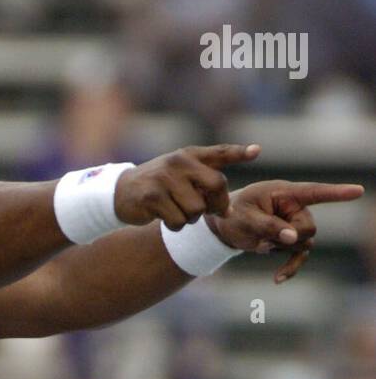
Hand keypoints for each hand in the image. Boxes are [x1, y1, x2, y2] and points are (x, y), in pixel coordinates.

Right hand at [114, 144, 260, 230]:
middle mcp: (178, 162)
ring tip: (177, 212)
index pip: (219, 152)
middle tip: (209, 210)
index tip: (256, 152)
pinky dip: (175, 226)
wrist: (122, 192)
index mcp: (189, 154)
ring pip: (196, 209)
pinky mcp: (152, 197)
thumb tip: (231, 206)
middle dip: (217, 204)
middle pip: (216, 186)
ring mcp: (164, 178)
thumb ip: (205, 179)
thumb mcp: (180, 173)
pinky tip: (165, 218)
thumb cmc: (159, 185)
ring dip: (190, 219)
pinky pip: (178, 221)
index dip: (238, 153)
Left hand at [206, 178, 363, 281]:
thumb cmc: (234, 213)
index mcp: (285, 193)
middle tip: (263, 238)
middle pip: (309, 227)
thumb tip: (294, 239)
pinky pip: (300, 256)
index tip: (358, 191)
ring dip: (283, 250)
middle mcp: (295, 207)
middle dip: (289, 238)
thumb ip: (270, 227)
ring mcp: (295, 224)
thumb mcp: (246, 219)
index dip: (337, 193)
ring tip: (260, 245)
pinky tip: (277, 279)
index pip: (315, 192)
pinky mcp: (291, 240)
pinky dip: (290, 268)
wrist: (225, 225)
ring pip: (304, 243)